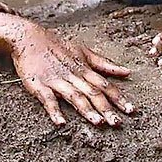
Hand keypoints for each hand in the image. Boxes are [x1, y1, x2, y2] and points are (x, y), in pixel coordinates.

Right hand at [9, 23, 133, 126]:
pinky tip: (60, 122)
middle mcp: (73, 76)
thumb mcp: (83, 52)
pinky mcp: (39, 85)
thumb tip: (127, 72)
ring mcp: (56, 81)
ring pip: (74, 96)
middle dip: (106, 109)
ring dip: (86, 110)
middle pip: (92, 93)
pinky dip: (54, 111)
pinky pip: (47, 100)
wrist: (29, 38)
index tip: (131, 110)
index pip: (105, 85)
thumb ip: (104, 64)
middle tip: (118, 123)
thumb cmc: (58, 46)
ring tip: (97, 123)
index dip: (118, 98)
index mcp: (84, 69)